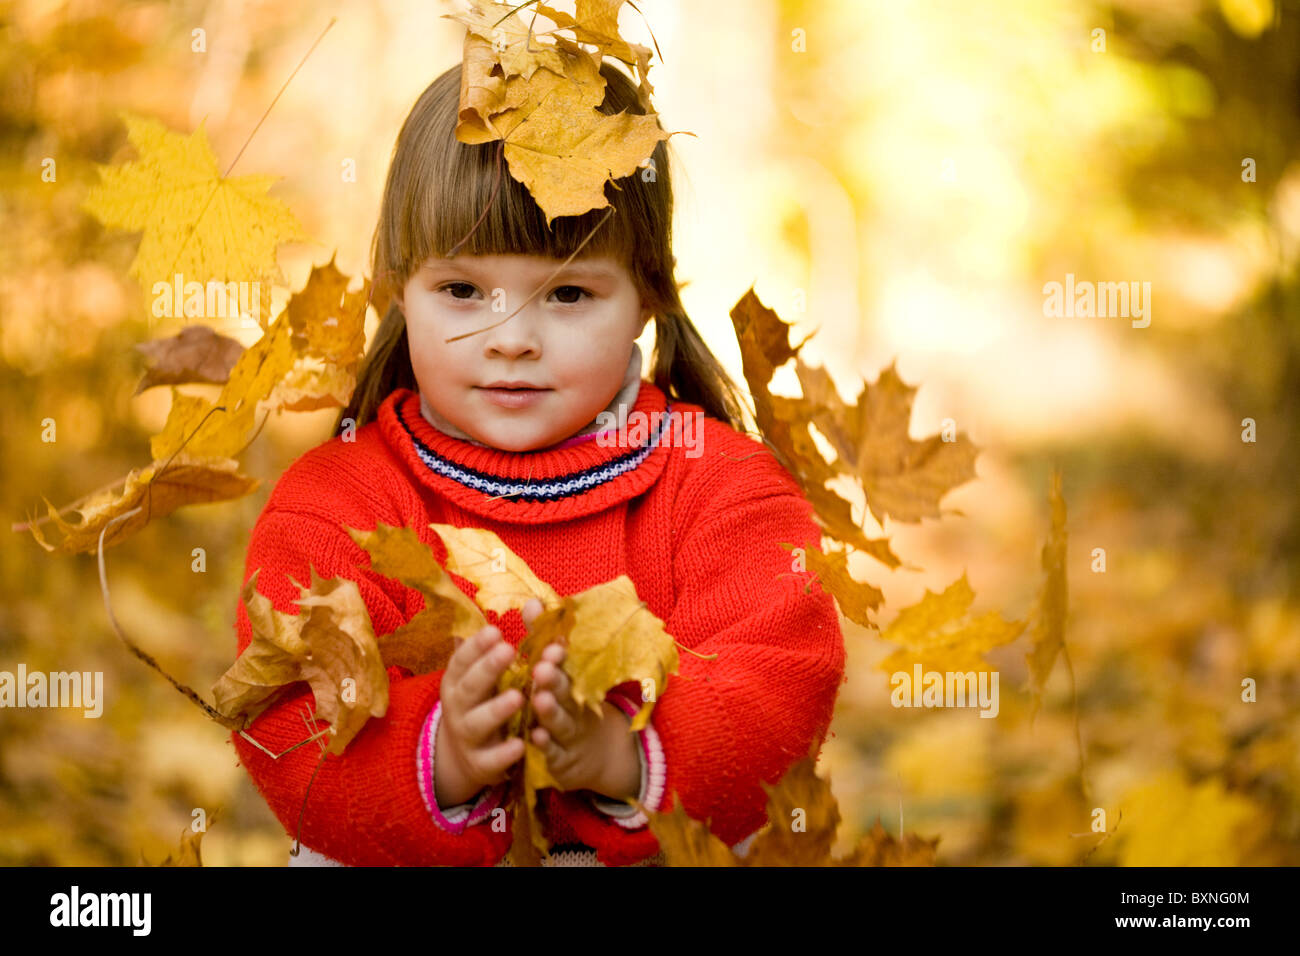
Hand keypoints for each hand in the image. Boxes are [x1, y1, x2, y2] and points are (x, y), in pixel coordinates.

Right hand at [433, 622, 525, 807]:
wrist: (467, 755)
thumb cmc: (484, 701)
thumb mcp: (489, 673)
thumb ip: (514, 642)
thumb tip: (534, 602)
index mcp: (458, 680)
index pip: (462, 659)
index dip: (477, 646)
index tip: (496, 630)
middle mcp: (458, 706)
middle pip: (469, 687)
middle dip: (487, 668)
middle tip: (509, 650)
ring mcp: (467, 736)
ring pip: (478, 723)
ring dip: (497, 709)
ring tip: (519, 696)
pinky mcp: (480, 764)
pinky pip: (491, 760)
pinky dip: (505, 754)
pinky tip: (522, 744)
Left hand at [523, 598, 640, 799]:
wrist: (597, 754)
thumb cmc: (570, 702)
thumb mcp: (561, 671)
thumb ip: (541, 637)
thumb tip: (531, 601)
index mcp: (573, 680)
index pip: (568, 665)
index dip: (561, 656)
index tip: (553, 646)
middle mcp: (574, 705)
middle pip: (566, 691)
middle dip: (556, 680)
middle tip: (543, 668)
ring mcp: (570, 733)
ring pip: (561, 721)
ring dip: (551, 710)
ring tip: (538, 698)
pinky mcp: (563, 760)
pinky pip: (555, 753)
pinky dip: (547, 745)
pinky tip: (536, 736)